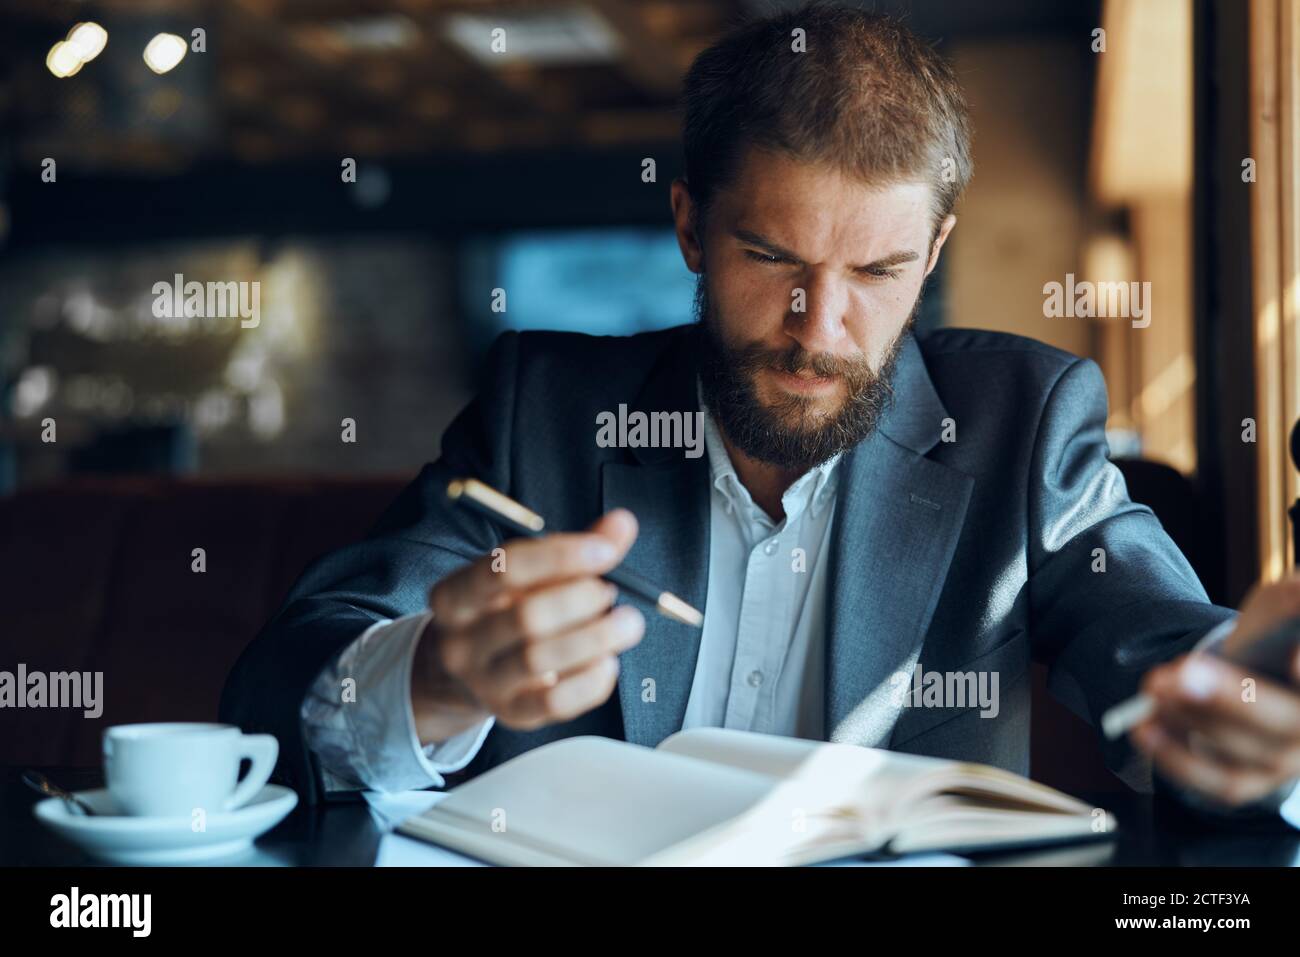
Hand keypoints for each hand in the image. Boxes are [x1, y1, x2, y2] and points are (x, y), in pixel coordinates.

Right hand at [410, 509, 643, 743]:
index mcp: (455, 595)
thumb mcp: (527, 575)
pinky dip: (590, 681)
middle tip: (610, 592)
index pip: (504, 569)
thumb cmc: (506, 611)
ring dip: (596, 638)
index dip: (560, 557)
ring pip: (540, 660)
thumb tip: (622, 524)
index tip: (605, 551)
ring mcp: (483, 683)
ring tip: (626, 623)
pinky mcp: (511, 714)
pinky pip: (554, 702)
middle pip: (525, 617)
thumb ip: (574, 549)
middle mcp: (460, 641)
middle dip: (580, 600)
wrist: (468, 673)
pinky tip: (608, 662)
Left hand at [1131, 574, 1299, 806]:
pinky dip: (1177, 757)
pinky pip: (1219, 782)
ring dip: (1191, 717)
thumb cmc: (1274, 635)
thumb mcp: (1283, 604)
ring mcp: (1291, 761)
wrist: (1256, 674)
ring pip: (1247, 750)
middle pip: (1287, 723)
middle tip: (1182, 673)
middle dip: (1231, 698)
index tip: (1290, 659)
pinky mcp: (1256, 782)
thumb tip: (1297, 598)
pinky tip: (1145, 729)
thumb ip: (1291, 601)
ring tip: (1154, 687)